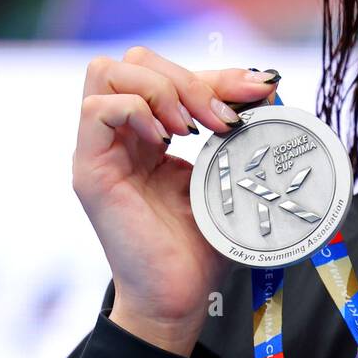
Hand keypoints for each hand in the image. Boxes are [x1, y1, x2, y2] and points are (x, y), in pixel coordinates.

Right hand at [72, 46, 280, 354]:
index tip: (258, 91)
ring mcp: (102, 150)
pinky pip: (96, 109)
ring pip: (108, 72)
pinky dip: (136, 110)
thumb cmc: (204, 243)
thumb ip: (240, 131)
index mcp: (153, 133)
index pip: (171, 72)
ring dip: (162, 88)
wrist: (180, 297)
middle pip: (135, 60)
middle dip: (188, 77)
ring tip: (194, 127)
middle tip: (223, 119)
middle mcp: (122, 136)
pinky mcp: (90, 170)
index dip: (217, 73)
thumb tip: (266, 86)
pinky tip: (167, 139)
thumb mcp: (229, 174)